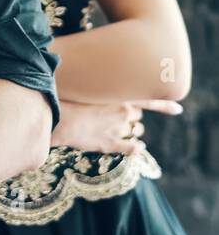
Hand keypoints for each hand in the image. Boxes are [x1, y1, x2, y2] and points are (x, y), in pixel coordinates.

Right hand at [51, 99, 181, 155]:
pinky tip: (136, 147)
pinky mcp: (112, 144)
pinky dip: (136, 148)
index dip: (165, 105)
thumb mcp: (85, 86)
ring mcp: (119, 130)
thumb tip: (104, 87)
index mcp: (119, 96)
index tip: (178, 108)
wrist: (57, 119)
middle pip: (137, 115)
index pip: (150, 99)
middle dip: (130, 116)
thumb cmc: (66, 99)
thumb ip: (100, 88)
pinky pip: (132, 148)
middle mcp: (123, 113)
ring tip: (114, 128)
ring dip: (130, 130)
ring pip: (136, 131)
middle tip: (114, 114)